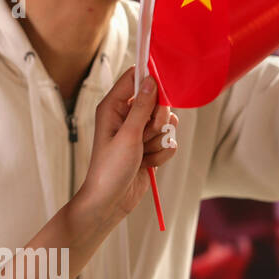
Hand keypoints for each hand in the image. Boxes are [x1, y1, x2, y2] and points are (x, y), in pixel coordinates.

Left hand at [79, 68, 175, 217]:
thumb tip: (151, 80)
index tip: (164, 89)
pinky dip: (161, 153)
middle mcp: (125, 116)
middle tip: (148, 132)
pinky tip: (147, 164)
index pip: (134, 78)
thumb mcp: (128, 135)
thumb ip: (142, 107)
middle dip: (158, 119)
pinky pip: (168, 141)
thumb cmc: (110, 168)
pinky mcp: (149, 147)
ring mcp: (138, 132)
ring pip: (166, 123)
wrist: (110, 200)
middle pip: (157, 101)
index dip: (151, 80)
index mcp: (112, 107)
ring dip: (159, 140)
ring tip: (143, 152)